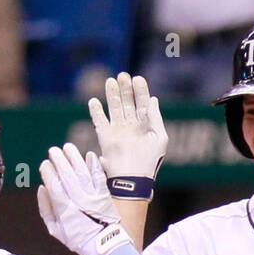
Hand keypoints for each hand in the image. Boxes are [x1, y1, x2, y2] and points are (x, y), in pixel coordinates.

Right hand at [37, 143, 129, 254]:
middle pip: (67, 175)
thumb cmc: (76, 238)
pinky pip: (99, 177)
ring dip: (74, 158)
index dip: (48, 172)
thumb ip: (45, 209)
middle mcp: (78, 200)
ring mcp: (92, 197)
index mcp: (64, 209)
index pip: (54, 185)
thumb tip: (42, 188)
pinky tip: (90, 155)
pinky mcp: (104, 195)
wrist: (101, 246)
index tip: (44, 164)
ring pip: (82, 173)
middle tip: (53, 151)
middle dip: (59, 160)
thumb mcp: (54, 229)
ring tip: (68, 147)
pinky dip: (95, 166)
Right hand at [88, 72, 166, 197]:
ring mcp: (117, 130)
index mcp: (145, 125)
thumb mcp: (160, 138)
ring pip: (113, 107)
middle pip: (127, 102)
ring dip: (111, 94)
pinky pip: (99, 120)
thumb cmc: (149, 160)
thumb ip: (156, 118)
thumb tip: (153, 99)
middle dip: (125, 88)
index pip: (142, 102)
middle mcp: (131, 125)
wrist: (132, 178)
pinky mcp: (105, 137)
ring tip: (110, 81)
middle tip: (123, 76)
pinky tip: (94, 101)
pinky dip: (95, 111)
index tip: (137, 79)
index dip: (140, 90)